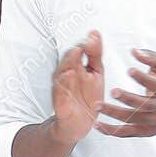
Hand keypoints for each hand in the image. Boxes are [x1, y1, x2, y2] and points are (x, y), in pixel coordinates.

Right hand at [49, 30, 104, 144]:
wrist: (80, 123)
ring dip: (68, 62)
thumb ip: (95, 54)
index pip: (79, 51)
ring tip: (76, 52)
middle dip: (76, 50)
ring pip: (62, 72)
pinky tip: (69, 75)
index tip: (94, 35)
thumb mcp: (96, 73)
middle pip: (68, 59)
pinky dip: (63, 83)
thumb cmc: (87, 96)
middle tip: (85, 43)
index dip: (87, 43)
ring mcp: (62, 87)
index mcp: (76, 66)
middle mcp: (66, 75)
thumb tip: (95, 33)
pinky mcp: (60, 101)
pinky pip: (59, 91)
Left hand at [95, 48, 155, 138]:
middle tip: (113, 91)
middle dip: (128, 98)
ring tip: (98, 106)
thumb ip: (152, 57)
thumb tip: (134, 51)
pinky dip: (111, 130)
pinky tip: (97, 124)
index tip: (129, 70)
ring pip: (133, 120)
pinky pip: (126, 133)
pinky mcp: (143, 132)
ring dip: (114, 113)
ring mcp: (153, 122)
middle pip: (145, 105)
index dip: (144, 78)